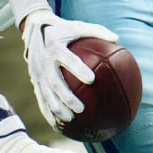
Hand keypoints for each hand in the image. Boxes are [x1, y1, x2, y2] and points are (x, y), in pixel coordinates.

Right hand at [20, 8, 118, 126]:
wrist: (35, 27)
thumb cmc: (63, 29)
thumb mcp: (78, 27)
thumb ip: (97, 32)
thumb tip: (118, 39)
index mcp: (56, 46)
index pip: (68, 59)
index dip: (78, 69)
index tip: (92, 79)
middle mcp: (44, 60)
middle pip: (55, 81)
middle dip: (66, 96)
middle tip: (81, 108)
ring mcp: (37, 71)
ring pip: (46, 93)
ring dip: (56, 107)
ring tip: (70, 119)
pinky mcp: (34, 79)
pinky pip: (41, 98)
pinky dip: (48, 112)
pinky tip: (58, 125)